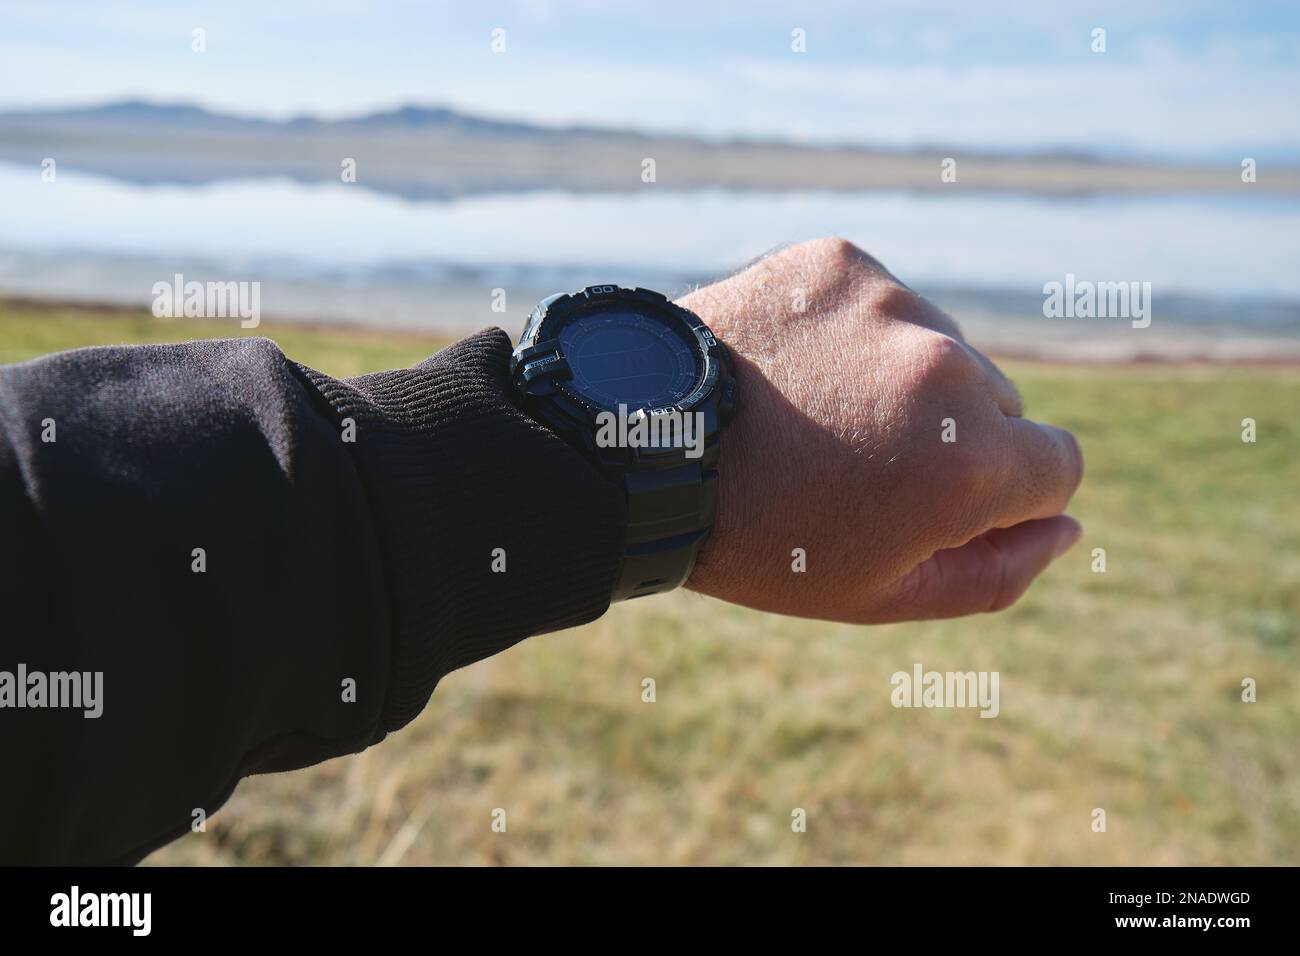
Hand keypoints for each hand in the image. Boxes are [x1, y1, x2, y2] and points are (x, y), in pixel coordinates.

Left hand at [679, 237, 1083, 622]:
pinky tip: (797, 370)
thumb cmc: (762, 540)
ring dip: (906, 383)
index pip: (1060, 465)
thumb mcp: (881, 592)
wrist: (640, 450)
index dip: (1004, 497)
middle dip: (954, 440)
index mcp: (969, 464)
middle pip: (1003, 406)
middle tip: (861, 466)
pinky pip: (886, 305)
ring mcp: (891, 304)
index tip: (937, 503)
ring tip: (818, 417)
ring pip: (944, 349)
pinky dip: (857, 336)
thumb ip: (996, 570)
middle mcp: (945, 369)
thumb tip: (1072, 527)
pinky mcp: (841, 262)